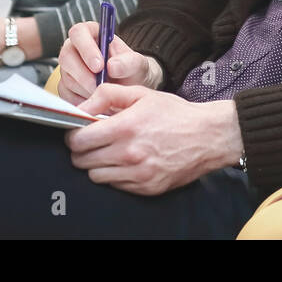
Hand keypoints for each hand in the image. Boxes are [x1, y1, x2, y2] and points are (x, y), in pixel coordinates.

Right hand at [57, 21, 161, 105]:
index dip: (86, 49)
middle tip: (100, 85)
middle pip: (67, 56)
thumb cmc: (131, 71)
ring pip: (67, 78)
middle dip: (84, 74)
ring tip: (104, 92)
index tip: (99, 66)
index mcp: (91, 34)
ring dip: (86, 89)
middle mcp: (76, 49)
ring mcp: (68, 69)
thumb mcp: (137, 64)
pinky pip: (67, 96)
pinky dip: (82, 101)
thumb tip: (112, 66)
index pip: (79, 33)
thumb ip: (128, 62)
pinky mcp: (66, 88)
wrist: (129, 88)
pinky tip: (97, 100)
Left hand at [63, 85, 241, 195]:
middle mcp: (129, 154)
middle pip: (82, 161)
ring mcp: (138, 174)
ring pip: (95, 176)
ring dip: (96, 164)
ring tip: (109, 151)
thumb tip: (81, 107)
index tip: (78, 131)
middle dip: (82, 150)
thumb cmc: (174, 113)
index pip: (78, 141)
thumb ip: (107, 95)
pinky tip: (126, 162)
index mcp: (125, 128)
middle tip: (92, 141)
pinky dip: (114, 175)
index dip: (73, 135)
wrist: (208, 136)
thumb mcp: (141, 94)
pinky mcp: (146, 188)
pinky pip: (115, 185)